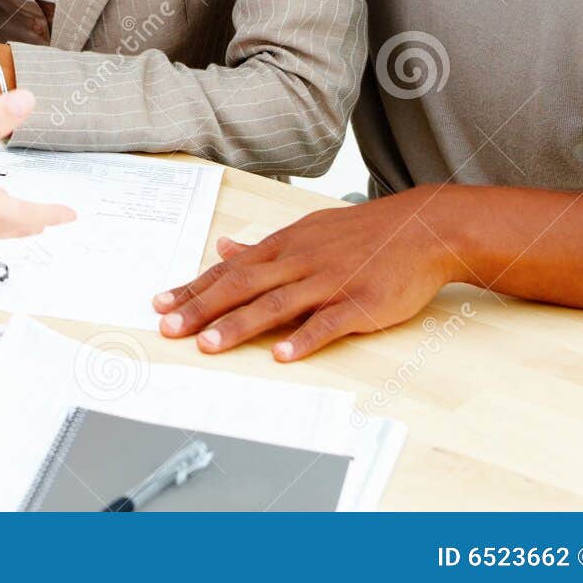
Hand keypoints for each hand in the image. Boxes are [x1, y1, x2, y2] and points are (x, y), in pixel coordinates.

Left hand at [153, 189, 461, 360]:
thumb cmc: (361, 234)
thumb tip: (223, 248)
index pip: (229, 269)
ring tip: (208, 344)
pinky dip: (303, 337)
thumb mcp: (307, 230)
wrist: (422, 228)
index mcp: (284, 246)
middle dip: (202, 307)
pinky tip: (281, 354)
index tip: (161, 304)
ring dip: (240, 325)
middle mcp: (299, 261)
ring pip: (276, 304)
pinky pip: (327, 322)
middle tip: (169, 327)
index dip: (194, 288)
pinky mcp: (360, 302)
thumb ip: (264, 247)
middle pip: (243, 285)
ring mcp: (329, 281)